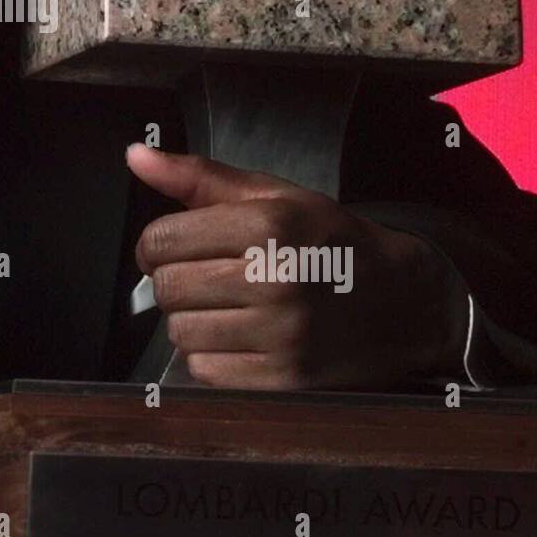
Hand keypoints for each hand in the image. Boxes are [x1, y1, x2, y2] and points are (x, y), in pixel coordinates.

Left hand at [127, 144, 467, 389]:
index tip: (173, 247)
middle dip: (173, 279)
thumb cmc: (327, 241)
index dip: (155, 244)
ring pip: (180, 331)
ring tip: (223, 305)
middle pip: (167, 287)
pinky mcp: (284, 380)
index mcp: (267, 226)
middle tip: (202, 276)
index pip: (160, 241)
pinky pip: (204, 371)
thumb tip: (136, 156)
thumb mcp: (272, 196)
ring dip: (190, 319)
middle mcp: (273, 280)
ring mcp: (281, 336)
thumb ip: (198, 177)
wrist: (401, 301)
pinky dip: (208, 355)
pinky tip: (237, 336)